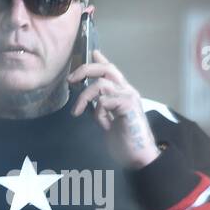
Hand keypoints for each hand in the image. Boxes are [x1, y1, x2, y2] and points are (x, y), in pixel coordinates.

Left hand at [67, 50, 160, 168]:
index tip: (93, 52)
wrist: (139, 157)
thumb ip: (101, 108)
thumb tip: (90, 101)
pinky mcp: (128, 105)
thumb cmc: (125, 142)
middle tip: (71, 79)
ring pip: (100, 84)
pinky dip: (98, 114)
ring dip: (84, 97)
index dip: (101, 60)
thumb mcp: (107, 121)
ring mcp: (129, 97)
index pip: (112, 70)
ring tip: (77, 111)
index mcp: (123, 93)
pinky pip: (104, 101)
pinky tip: (104, 126)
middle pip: (106, 69)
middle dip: (86, 69)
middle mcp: (128, 91)